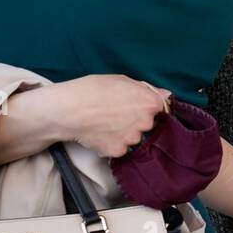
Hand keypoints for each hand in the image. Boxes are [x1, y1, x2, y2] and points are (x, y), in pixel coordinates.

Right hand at [48, 74, 170, 157]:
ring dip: (125, 133)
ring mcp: (132, 139)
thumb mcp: (121, 80)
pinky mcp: (119, 151)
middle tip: (116, 114)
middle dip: (136, 120)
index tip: (136, 107)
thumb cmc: (92, 90)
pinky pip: (120, 148)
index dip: (147, 107)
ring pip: (134, 137)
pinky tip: (101, 133)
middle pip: (148, 125)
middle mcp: (145, 123)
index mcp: (149, 103)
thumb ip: (146, 89)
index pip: (160, 109)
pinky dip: (112, 143)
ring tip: (106, 123)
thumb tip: (165, 94)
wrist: (67, 110)